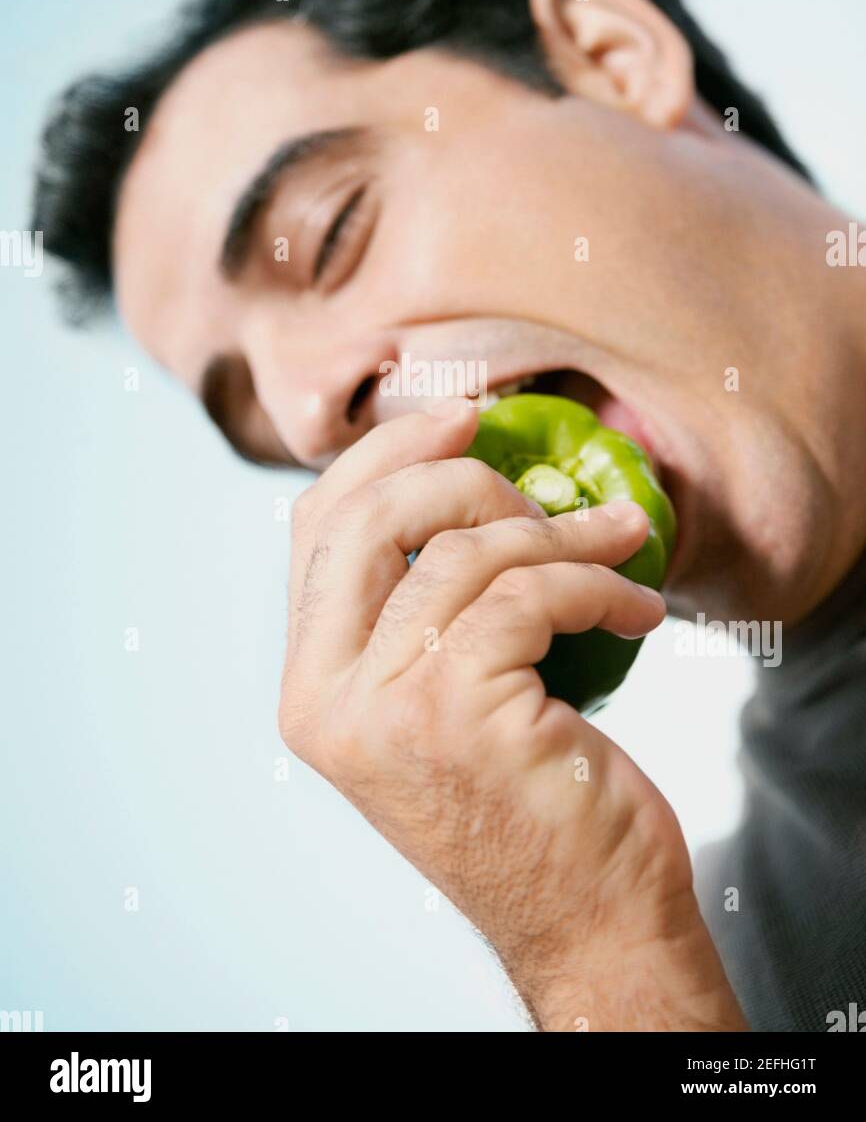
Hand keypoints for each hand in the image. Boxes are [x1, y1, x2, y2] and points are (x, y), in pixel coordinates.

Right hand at [278, 399, 745, 1030]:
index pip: (315, 530)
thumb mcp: (434, 701)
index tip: (457, 415)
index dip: (382, 455)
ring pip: (461, 551)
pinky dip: (596, 581)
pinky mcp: (458, 708)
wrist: (584, 920)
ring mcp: (385, 704)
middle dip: (456, 472)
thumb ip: (411, 610)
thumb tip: (446, 479)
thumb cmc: (524, 801)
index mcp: (308, 689)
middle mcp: (324, 697)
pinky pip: (530, 593)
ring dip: (558, 531)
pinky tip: (639, 603)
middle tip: (532, 476)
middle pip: (365, 519)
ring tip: (617, 544)